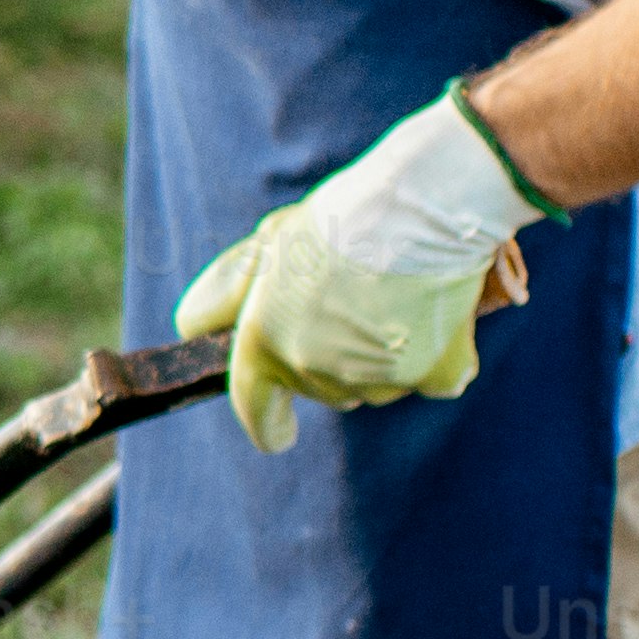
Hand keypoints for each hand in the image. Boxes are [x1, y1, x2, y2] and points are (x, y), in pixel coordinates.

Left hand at [172, 89, 550, 450]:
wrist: (419, 204)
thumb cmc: (342, 216)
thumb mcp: (269, 246)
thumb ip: (232, 295)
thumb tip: (195, 329)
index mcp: (264, 340)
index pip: (254, 407)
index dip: (268, 423)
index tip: (280, 434)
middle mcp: (312, 369)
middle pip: (325, 387)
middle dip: (335, 359)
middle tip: (358, 301)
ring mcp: (374, 378)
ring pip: (379, 381)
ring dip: (386, 353)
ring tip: (401, 293)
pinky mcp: (432, 375)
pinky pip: (436, 377)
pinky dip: (441, 354)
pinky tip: (443, 310)